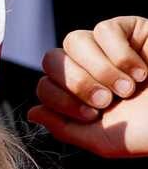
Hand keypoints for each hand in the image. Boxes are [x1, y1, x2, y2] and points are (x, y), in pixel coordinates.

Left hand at [29, 17, 147, 158]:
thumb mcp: (103, 139)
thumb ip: (64, 129)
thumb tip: (31, 112)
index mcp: (78, 94)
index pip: (44, 84)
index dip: (60, 99)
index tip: (93, 114)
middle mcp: (89, 67)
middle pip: (52, 59)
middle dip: (77, 83)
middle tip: (106, 101)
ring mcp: (107, 47)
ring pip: (73, 41)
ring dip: (100, 69)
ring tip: (128, 88)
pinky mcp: (130, 30)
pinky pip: (104, 29)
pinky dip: (120, 53)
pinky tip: (141, 71)